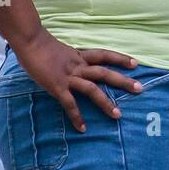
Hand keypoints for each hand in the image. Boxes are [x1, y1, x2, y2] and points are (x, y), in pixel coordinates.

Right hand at [12, 32, 142, 132]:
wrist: (29, 41)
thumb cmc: (40, 45)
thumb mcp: (61, 50)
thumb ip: (69, 58)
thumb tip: (70, 64)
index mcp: (79, 56)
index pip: (104, 55)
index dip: (120, 58)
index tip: (135, 64)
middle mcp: (78, 65)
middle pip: (104, 72)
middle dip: (122, 81)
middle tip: (139, 89)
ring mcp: (68, 76)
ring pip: (92, 89)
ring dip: (105, 102)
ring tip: (117, 114)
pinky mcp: (57, 86)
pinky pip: (69, 103)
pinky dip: (77, 116)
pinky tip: (83, 128)